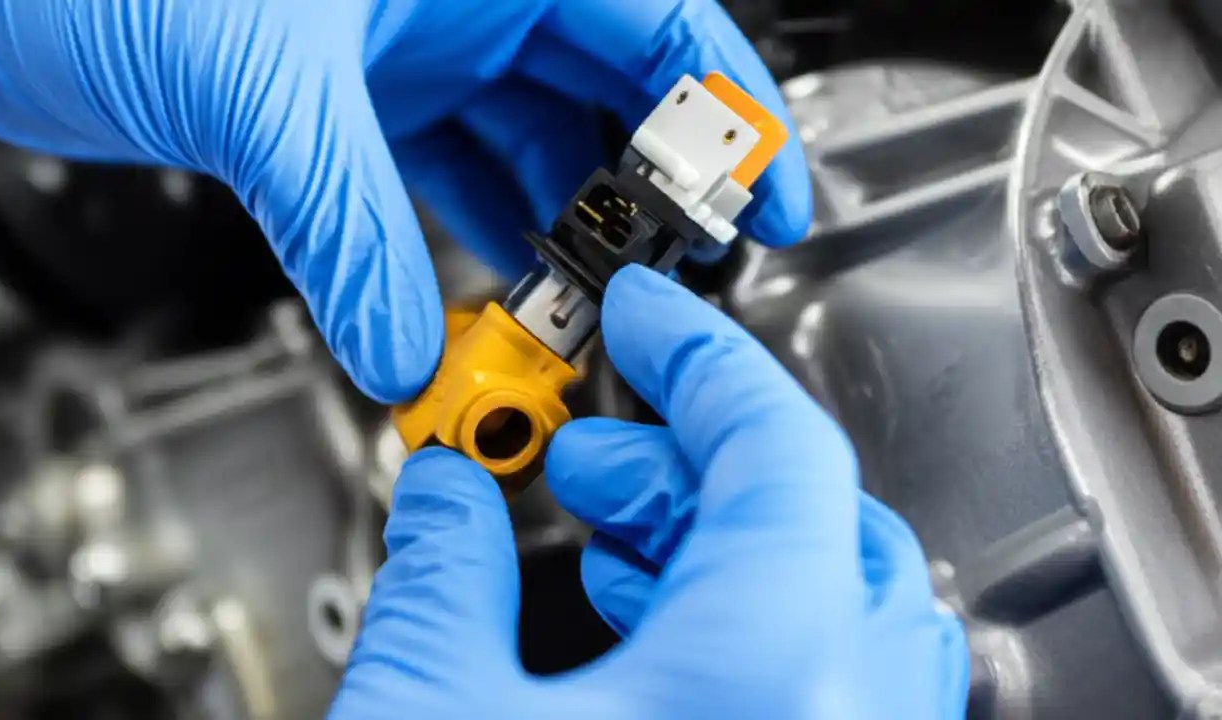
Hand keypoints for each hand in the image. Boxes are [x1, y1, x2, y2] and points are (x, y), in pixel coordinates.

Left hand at [0, 0, 810, 402]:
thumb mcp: (260, 83)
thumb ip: (346, 225)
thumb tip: (398, 346)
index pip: (661, 20)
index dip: (728, 113)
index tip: (770, 194)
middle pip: (606, 97)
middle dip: (641, 195)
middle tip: (668, 284)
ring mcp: (412, 51)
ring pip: (529, 148)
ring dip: (557, 234)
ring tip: (585, 310)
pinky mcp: (356, 106)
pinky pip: (449, 179)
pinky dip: (475, 240)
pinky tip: (496, 293)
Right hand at [330, 266, 967, 719]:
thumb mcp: (430, 708)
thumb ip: (443, 570)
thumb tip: (445, 493)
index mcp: (774, 665)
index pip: (773, 439)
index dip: (696, 355)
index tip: (644, 317)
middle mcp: (851, 715)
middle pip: (818, 510)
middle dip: (693, 455)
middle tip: (595, 449)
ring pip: (839, 597)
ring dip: (724, 539)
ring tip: (613, 535)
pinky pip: (832, 679)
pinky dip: (750, 624)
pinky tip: (649, 629)